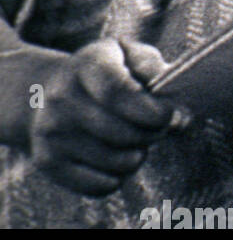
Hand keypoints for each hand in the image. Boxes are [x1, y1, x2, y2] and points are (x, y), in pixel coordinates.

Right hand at [27, 39, 176, 195]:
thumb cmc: (107, 71)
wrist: (49, 91)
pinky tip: (118, 156)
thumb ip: (157, 74)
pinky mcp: (47, 162)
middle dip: (152, 133)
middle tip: (158, 126)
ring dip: (138, 155)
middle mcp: (61, 98)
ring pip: (115, 162)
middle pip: (121, 132)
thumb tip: (178, 114)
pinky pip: (99, 186)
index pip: (117, 92)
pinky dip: (119, 177)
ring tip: (137, 139)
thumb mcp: (132, 54)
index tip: (168, 115)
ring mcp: (50, 132)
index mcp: (87, 64)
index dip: (150, 110)